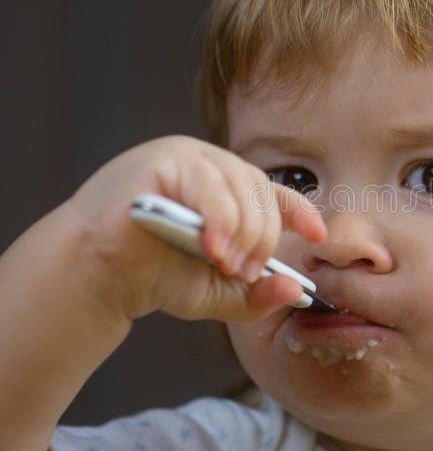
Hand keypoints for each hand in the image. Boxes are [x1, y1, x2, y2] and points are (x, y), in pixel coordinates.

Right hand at [66, 135, 325, 322]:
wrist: (95, 275)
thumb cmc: (154, 275)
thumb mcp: (215, 291)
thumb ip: (255, 294)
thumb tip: (295, 290)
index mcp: (226, 188)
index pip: (273, 191)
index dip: (299, 210)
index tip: (318, 235)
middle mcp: (210, 165)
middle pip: (260, 191)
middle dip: (262, 236)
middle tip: (245, 271)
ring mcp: (185, 157)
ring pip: (239, 185)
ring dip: (243, 230)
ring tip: (226, 264)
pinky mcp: (160, 160)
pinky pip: (205, 183)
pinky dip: (218, 217)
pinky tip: (211, 245)